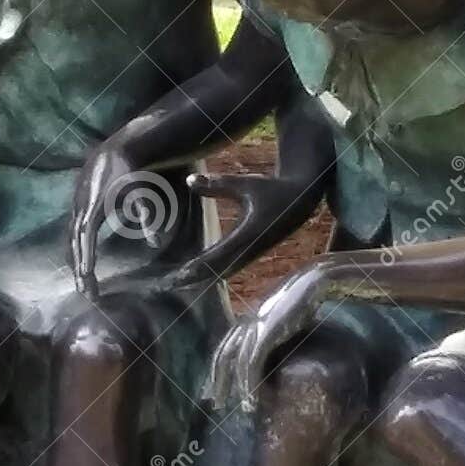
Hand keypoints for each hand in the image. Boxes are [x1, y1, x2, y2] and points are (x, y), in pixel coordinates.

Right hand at [71, 142, 167, 298]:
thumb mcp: (140, 194)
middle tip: (87, 294)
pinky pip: (71, 234)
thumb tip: (156, 242)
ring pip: (70, 242)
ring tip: (82, 285)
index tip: (86, 278)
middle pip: (74, 246)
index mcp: (93, 208)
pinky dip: (74, 251)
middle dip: (79, 270)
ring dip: (74, 263)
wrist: (114, 150)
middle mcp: (80, 210)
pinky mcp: (76, 208)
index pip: (86, 239)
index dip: (85, 258)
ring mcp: (75, 209)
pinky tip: (78, 263)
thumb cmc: (129, 173)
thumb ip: (145, 217)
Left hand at [161, 172, 308, 291]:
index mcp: (247, 235)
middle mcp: (248, 250)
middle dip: (189, 279)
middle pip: (214, 272)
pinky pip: (225, 269)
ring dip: (197, 279)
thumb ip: (217, 184)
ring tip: (172, 284)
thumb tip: (188, 180)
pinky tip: (192, 277)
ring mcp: (249, 255)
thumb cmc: (273, 189)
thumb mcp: (246, 185)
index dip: (194, 268)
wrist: (301, 200)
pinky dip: (207, 274)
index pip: (215, 257)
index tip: (175, 276)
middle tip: (163, 286)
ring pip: (219, 274)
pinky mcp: (249, 254)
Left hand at [206, 266, 325, 412]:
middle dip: (218, 381)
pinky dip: (251, 381)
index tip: (215, 388)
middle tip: (216, 403)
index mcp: (247, 320)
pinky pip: (253, 361)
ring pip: (236, 362)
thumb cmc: (303, 300)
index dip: (218, 369)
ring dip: (238, 387)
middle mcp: (246, 323)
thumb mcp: (283, 319)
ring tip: (244, 408)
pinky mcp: (267, 331)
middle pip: (224, 355)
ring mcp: (255, 326)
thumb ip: (273, 335)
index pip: (226, 348)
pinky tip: (253, 396)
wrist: (312, 280)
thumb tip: (275, 354)